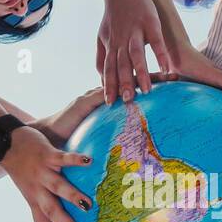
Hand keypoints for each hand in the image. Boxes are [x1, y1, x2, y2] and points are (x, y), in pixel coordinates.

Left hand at [2, 127, 92, 221]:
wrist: (4, 143)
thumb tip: (70, 220)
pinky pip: (62, 158)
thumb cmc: (22, 168)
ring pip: (57, 188)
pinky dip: (75, 160)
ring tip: (88, 205)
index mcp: (34, 201)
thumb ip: (48, 203)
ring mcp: (42, 173)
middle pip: (51, 212)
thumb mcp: (31, 190)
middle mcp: (38, 190)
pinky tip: (89, 161)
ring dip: (72, 197)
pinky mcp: (46, 154)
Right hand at [33, 75, 170, 147]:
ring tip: (163, 75)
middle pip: (131, 81)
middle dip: (154, 76)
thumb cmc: (69, 139)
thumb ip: (111, 135)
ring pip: (121, 83)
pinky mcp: (83, 102)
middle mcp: (101, 95)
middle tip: (176, 73)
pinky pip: (105, 95)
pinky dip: (119, 90)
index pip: (132, 88)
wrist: (44, 136)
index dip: (151, 83)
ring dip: (142, 79)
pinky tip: (134, 89)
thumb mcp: (96, 136)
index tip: (173, 81)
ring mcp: (92, 96)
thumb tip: (131, 148)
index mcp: (106, 100)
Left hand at [97, 0, 173, 103]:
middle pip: (121, 64)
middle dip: (123, 83)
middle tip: (127, 101)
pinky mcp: (150, 23)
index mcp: (110, 44)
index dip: (109, 85)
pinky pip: (156, 41)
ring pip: (136, 54)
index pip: (107, 68)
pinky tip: (167, 68)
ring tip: (147, 90)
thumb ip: (101, 58)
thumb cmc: (114, 16)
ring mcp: (136, 30)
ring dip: (141, 72)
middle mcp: (121, 39)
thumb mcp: (102, 36)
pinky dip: (161, 54)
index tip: (110, 103)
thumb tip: (101, 81)